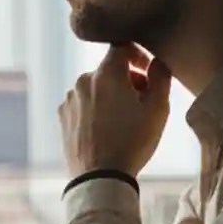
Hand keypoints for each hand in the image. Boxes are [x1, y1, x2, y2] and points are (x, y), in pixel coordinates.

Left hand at [60, 44, 170, 177]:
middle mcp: (82, 81)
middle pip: (108, 69)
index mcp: (105, 74)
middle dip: (127, 79)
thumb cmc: (132, 142)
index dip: (138, 55)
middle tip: (142, 102)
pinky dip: (95, 107)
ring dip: (110, 94)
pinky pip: (83, 103)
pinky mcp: (62, 116)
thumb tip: (157, 61)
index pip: (121, 47)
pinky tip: (106, 128)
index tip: (147, 72)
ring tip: (124, 119)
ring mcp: (69, 99)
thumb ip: (160, 77)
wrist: (99, 176)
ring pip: (95, 87)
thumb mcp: (158, 109)